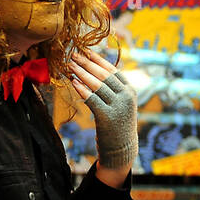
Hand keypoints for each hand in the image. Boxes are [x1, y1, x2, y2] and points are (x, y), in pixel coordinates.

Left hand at [70, 48, 137, 172]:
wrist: (121, 149)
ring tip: (70, 65)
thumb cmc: (117, 125)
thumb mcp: (121, 104)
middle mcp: (126, 97)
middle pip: (103, 75)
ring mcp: (118, 107)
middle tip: (73, 55)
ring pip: (96, 85)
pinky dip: (81, 89)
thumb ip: (113, 89)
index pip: (113, 70)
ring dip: (81, 73)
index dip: (98, 59)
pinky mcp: (107, 117)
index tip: (85, 50)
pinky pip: (91, 99)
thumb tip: (95, 70)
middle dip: (87, 63)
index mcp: (130, 91)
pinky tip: (73, 81)